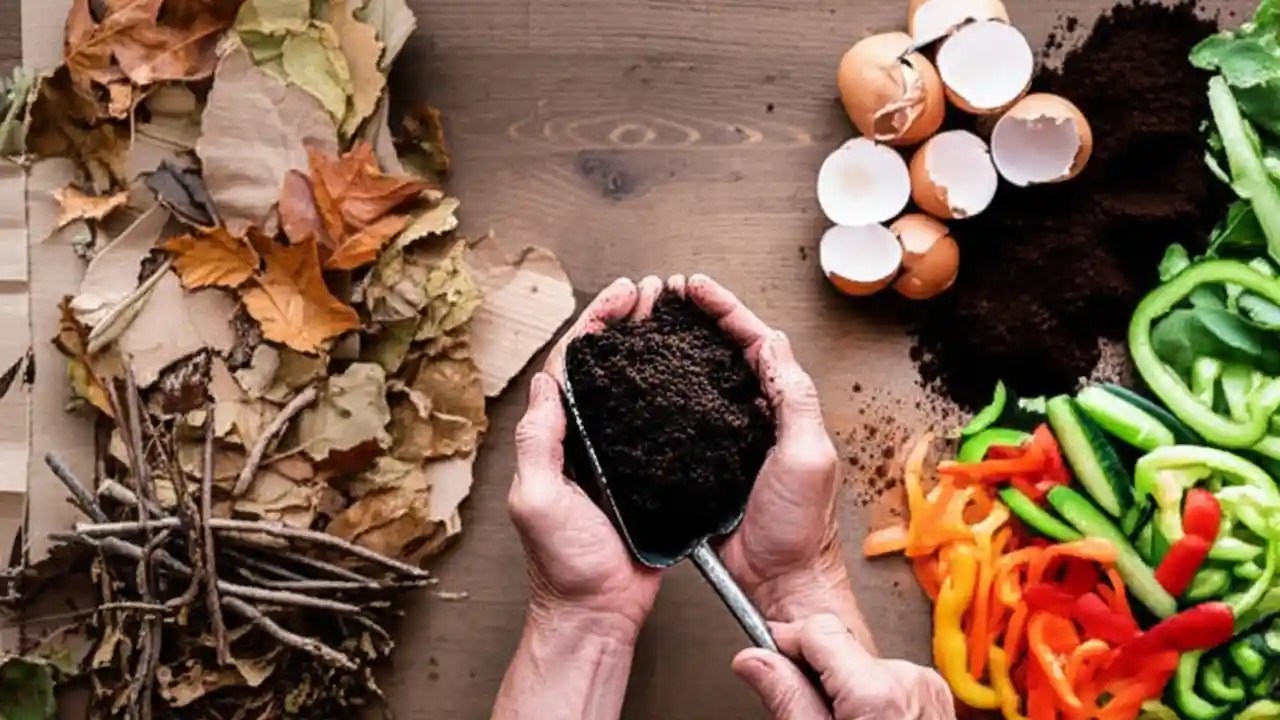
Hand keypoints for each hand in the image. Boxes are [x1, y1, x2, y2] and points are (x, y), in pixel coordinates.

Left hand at [509, 276, 667, 636]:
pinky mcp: (648, 476)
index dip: (597, 323)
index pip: (573, 364)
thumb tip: (545, 385)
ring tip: (673, 316)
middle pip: (607, 366)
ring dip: (651, 349)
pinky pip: (659, 424)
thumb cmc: (565, 566)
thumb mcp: (537, 500)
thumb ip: (537, 443)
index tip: (623, 296)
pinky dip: (673, 392)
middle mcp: (586, 440)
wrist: (598, 612)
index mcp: (556, 438)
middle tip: (654, 293)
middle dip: (628, 323)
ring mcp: (618, 456)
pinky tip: (692, 375)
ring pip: (634, 388)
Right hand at [675, 276, 869, 645]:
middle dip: (701, 319)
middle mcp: (760, 418)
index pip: (756, 342)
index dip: (725, 310)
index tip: (695, 289)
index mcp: (788, 407)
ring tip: (655, 326)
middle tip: (669, 296)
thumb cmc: (799, 529)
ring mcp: (733, 440)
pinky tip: (649, 384)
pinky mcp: (708, 464)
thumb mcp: (807, 455)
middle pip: (729, 352)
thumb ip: (794, 398)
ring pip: (707, 380)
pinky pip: (688, 418)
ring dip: (684, 350)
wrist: (779, 581)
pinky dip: (670, 393)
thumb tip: (773, 343)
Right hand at [733, 614, 955, 719]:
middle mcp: (909, 681)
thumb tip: (753, 660)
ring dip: (843, 690)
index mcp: (877, 691)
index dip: (787, 642)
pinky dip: (870, 700)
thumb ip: (786, 699)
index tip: (770, 661)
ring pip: (863, 666)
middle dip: (816, 676)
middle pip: (840, 649)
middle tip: (805, 716)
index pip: (819, 629)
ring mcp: (927, 690)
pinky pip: (888, 683)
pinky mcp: (934, 700)